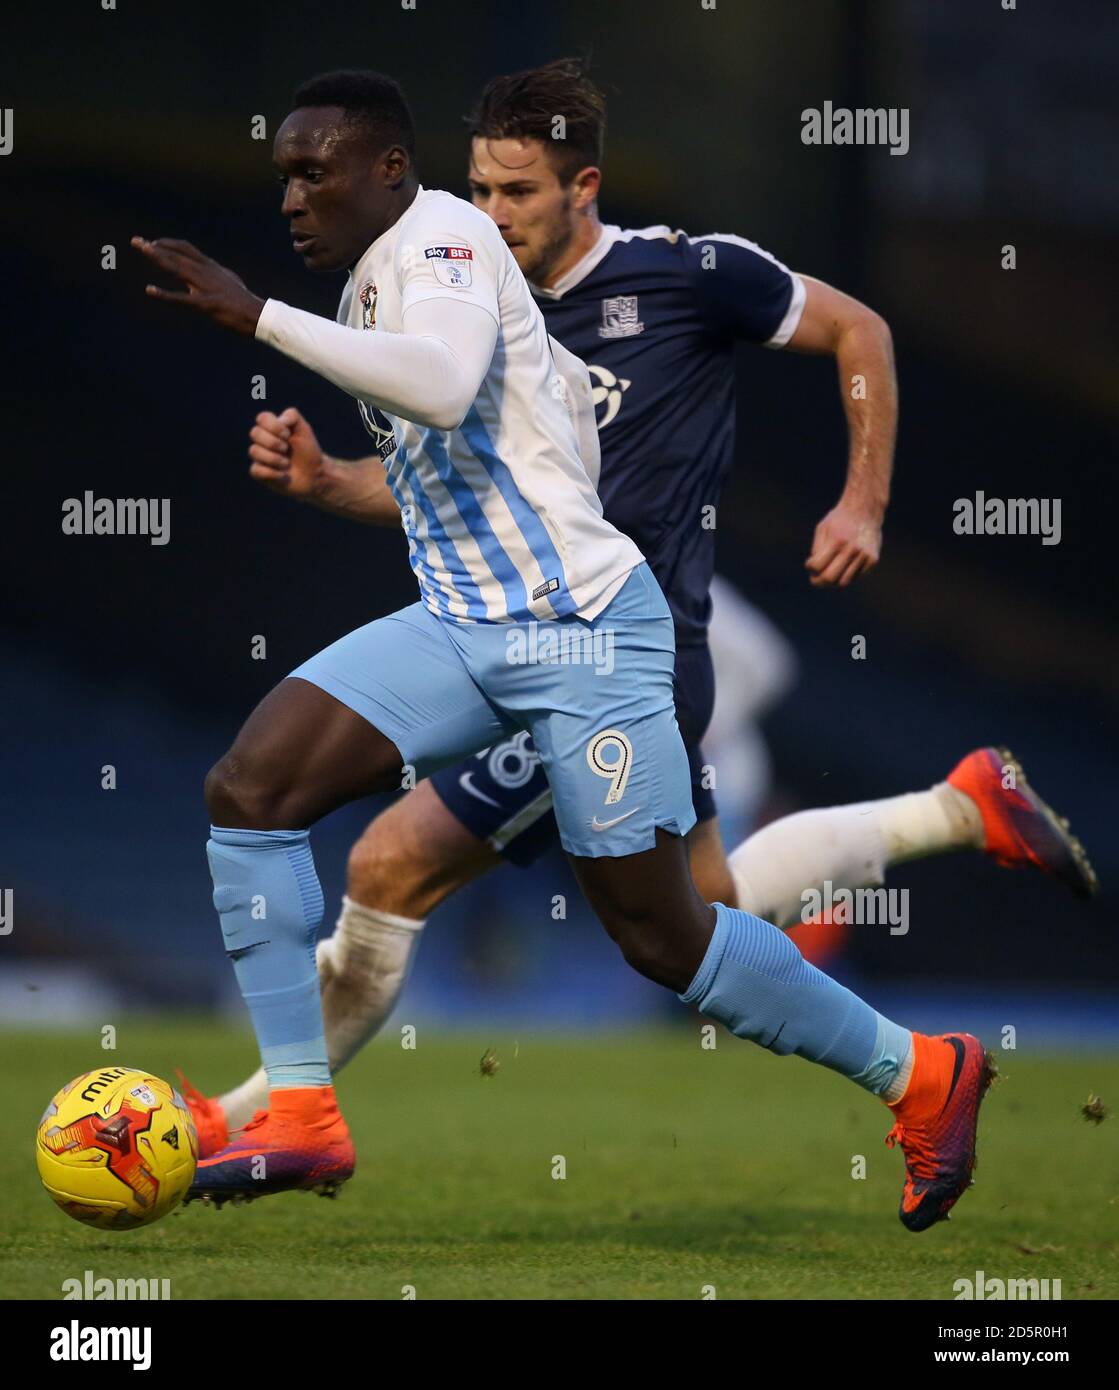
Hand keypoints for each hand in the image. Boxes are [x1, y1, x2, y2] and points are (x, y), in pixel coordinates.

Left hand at [131, 236, 264, 335]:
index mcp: (211, 267)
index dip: (167, 244)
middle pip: (177, 255)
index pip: (186, 248)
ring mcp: (205, 287)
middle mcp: (206, 272)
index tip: (152, 243)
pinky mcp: (205, 304)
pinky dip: (165, 294)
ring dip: (158, 258)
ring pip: (178, 268)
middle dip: (155, 247)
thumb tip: (206, 270)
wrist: (257, 315)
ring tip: (142, 250)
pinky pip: (181, 299)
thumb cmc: (243, 301)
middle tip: (136, 241)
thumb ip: (213, 274)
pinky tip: (150, 290)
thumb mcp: (227, 281)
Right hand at [248, 408, 326, 498]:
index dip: (274, 426)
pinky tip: (282, 475)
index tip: (288, 435)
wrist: (313, 475)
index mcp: (272, 427)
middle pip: (255, 433)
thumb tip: (280, 419)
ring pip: (254, 451)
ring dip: (274, 458)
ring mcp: (259, 456)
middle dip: (273, 442)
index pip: (262, 418)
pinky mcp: (258, 473)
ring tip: (287, 463)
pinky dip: (272, 473)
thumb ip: (293, 417)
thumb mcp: (304, 430)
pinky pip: (255, 470)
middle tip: (286, 449)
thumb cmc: (308, 451)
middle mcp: (263, 440)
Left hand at [805, 501, 881, 586]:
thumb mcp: (822, 528)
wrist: (866, 509)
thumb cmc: (840, 519)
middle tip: (815, 579)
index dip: (810, 568)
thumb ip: (817, 549)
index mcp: (837, 541)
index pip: (817, 566)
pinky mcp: (873, 560)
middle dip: (818, 582)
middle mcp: (852, 549)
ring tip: (828, 573)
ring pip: (843, 582)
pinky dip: (846, 575)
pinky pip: (856, 577)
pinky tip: (843, 567)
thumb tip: (814, 571)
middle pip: (830, 578)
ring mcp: (864, 556)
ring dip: (833, 581)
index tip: (810, 564)